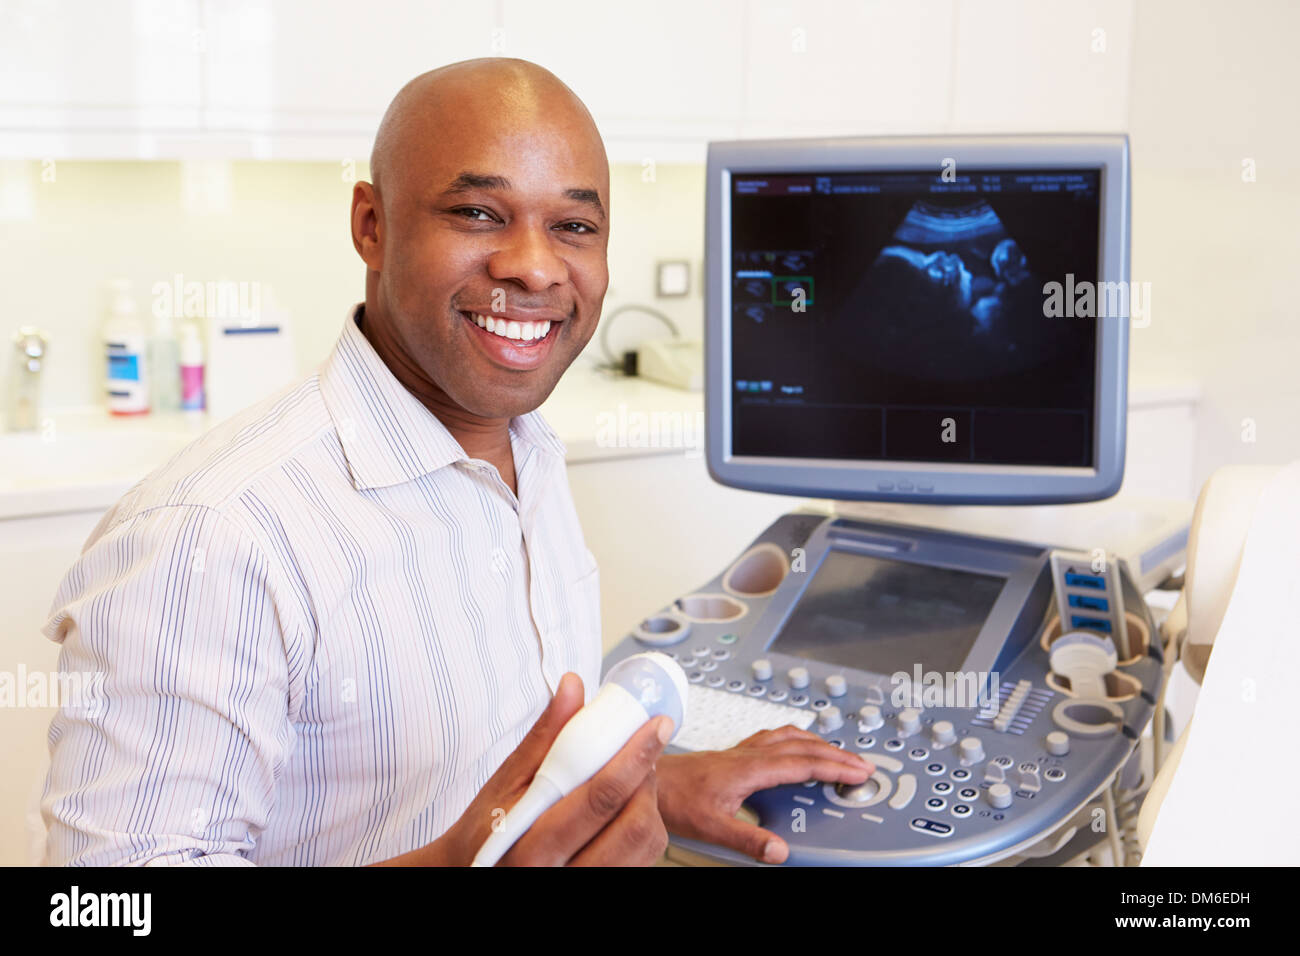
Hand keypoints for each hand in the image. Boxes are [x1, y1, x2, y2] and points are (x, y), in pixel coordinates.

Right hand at [377, 672, 671, 865]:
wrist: (473, 871)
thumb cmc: (487, 830)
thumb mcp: (506, 781)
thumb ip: (545, 736)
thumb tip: (573, 688)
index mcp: (535, 847)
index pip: (602, 798)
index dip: (636, 755)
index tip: (656, 725)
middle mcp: (566, 875)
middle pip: (637, 824)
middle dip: (645, 778)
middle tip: (637, 752)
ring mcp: (589, 885)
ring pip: (648, 843)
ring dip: (647, 802)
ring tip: (626, 781)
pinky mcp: (604, 886)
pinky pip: (644, 857)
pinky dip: (641, 823)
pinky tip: (620, 809)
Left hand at [656, 726, 873, 863]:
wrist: (647, 780)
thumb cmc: (673, 798)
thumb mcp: (712, 827)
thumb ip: (748, 839)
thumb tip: (780, 849)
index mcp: (750, 769)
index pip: (803, 764)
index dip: (835, 767)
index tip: (860, 772)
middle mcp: (748, 754)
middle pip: (802, 746)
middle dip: (836, 753)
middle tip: (861, 764)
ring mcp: (741, 751)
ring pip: (788, 737)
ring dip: (817, 743)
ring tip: (837, 752)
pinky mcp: (733, 753)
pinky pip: (773, 738)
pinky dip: (795, 739)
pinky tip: (794, 745)